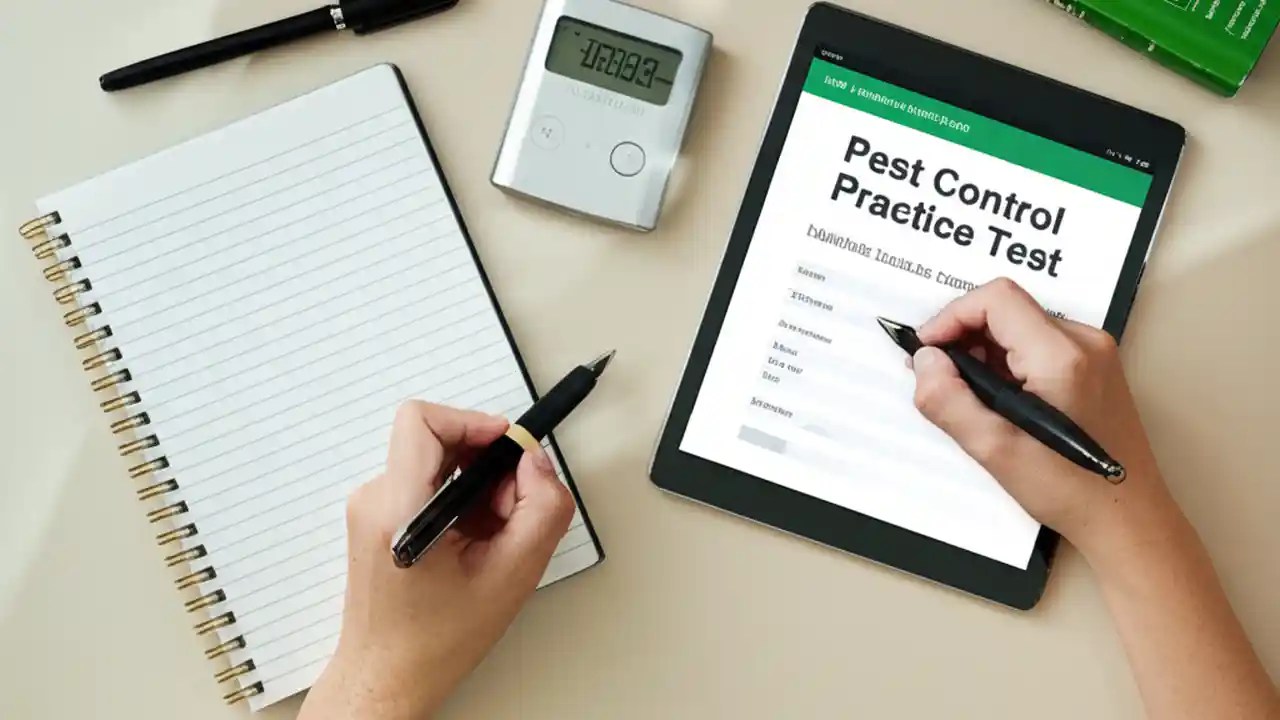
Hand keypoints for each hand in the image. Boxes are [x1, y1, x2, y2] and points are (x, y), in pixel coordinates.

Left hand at [298, 402, 574, 719]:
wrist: (386, 676)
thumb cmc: (435, 641)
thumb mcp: (512, 575)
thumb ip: (541, 509)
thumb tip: (536, 463)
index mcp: (399, 510)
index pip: (423, 421)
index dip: (472, 421)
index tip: (505, 445)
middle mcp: (375, 500)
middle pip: (436, 439)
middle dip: (484, 463)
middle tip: (507, 510)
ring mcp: (371, 508)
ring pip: (435, 463)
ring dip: (475, 487)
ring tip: (490, 535)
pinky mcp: (376, 518)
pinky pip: (425, 484)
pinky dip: (459, 502)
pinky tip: (471, 543)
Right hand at [909, 278, 1176, 555]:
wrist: (1128, 518)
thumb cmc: (1072, 490)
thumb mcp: (995, 450)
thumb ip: (949, 400)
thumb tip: (925, 361)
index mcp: (1061, 356)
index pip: (996, 299)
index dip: (951, 317)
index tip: (926, 351)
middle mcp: (1084, 343)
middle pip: (1007, 310)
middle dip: (964, 336)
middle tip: (939, 378)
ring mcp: (1094, 353)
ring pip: (1020, 326)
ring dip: (984, 351)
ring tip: (969, 396)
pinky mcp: (1094, 367)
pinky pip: (1038, 344)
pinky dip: (1007, 362)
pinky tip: (998, 400)